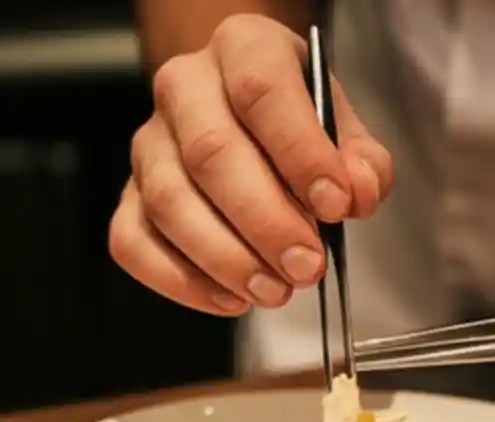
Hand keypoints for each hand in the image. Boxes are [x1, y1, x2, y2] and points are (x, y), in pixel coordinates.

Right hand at [109, 14, 393, 315]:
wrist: (252, 117)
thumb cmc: (302, 125)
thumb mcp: (346, 128)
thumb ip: (363, 162)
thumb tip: (357, 194)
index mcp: (243, 49)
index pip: (260, 91)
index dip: (300, 153)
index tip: (335, 205)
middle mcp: (184, 89)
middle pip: (212, 154)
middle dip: (265, 221)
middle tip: (307, 266)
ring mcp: (149, 144)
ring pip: (170, 203)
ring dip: (227, 258)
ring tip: (277, 290)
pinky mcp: (130, 197)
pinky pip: (134, 242)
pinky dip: (183, 280)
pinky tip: (233, 298)